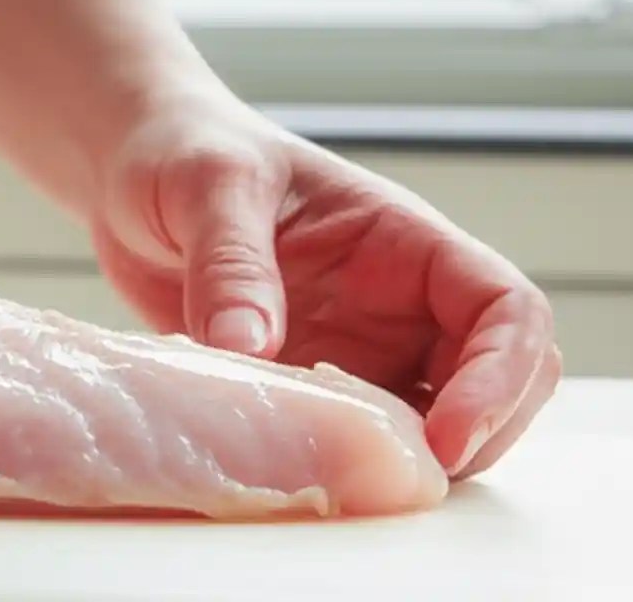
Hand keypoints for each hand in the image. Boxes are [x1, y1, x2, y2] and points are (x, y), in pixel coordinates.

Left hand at [90, 83, 558, 477]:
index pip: (504, 309)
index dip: (500, 376)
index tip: (448, 436)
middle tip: (397, 480)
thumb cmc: (183, 150)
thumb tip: (252, 348)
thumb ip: (233, 262)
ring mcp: (350, 350)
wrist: (129, 175)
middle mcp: (391, 303)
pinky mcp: (297, 386)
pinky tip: (288, 470)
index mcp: (400, 241)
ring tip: (341, 481)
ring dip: (403, 462)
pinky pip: (339, 439)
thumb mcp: (209, 186)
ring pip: (424, 423)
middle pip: (491, 382)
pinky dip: (334, 465)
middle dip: (473, 438)